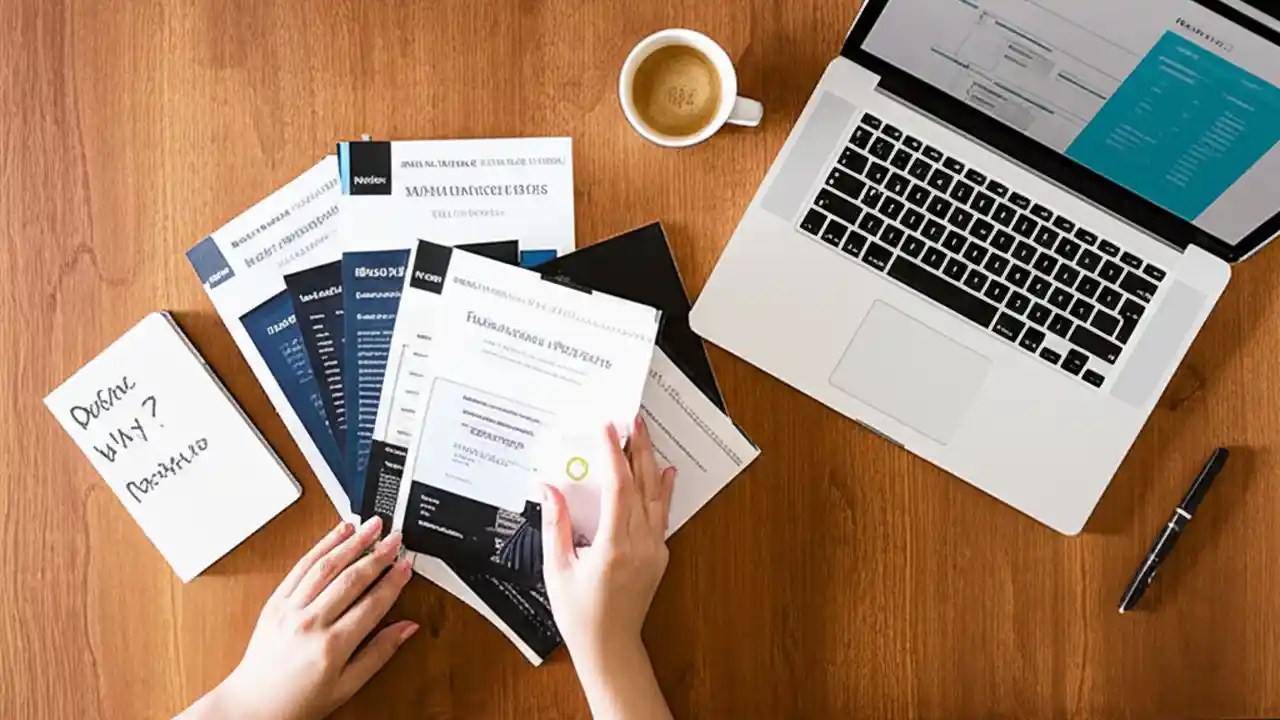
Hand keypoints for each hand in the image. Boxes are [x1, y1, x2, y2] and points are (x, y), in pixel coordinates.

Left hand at [180, 517, 416, 719]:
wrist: (254, 704)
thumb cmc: (299, 701)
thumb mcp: (347, 685)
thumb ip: (379, 653)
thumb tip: (406, 629)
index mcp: (332, 646)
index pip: (372, 604)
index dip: (393, 581)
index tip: (406, 565)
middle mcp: (310, 623)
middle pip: (351, 578)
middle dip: (377, 554)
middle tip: (395, 538)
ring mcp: (290, 609)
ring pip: (326, 565)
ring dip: (351, 541)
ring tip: (370, 525)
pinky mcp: (275, 601)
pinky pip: (301, 566)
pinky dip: (321, 546)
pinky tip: (337, 533)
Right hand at [541, 416, 675, 719]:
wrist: (609, 646)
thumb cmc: (579, 613)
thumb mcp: (557, 568)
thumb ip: (555, 524)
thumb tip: (550, 487)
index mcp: (613, 546)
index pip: (618, 487)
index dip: (614, 454)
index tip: (608, 428)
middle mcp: (640, 544)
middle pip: (643, 484)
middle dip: (639, 447)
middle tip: (633, 418)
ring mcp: (653, 550)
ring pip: (656, 496)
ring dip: (651, 462)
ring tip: (646, 434)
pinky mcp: (658, 556)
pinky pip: (662, 514)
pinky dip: (663, 491)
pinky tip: (664, 473)